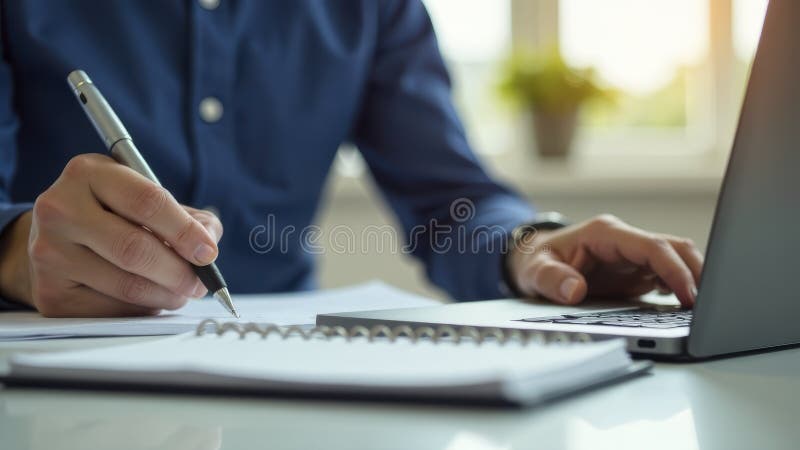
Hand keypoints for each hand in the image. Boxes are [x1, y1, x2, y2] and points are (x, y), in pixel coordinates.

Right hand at [0, 154, 221, 316]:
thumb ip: (188, 216)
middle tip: (199, 283)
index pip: (147, 202)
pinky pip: (111, 309)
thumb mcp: (146, 199)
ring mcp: (49, 252)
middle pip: (135, 248)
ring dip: (165, 295)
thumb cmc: (113, 215)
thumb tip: (208, 246)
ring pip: (126, 285)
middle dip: (178, 271)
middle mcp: (61, 208)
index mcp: (90, 173)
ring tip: (180, 292)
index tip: (208, 253)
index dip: (184, 231)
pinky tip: (149, 299)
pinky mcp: (49, 291)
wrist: (57, 239)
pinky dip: (142, 309)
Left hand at [507, 215, 702, 306]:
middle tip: (710, 308)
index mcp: (605, 234)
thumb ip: (551, 279)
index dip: (675, 270)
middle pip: (675, 248)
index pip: (652, 246)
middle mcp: (624, 241)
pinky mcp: (636, 270)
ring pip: (677, 259)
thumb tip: (574, 291)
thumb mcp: (534, 271)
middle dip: (697, 273)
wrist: (532, 259)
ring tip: (705, 312)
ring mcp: (633, 255)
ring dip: (694, 280)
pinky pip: (668, 275)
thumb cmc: (536, 262)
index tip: (690, 295)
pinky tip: (687, 310)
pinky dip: (682, 289)